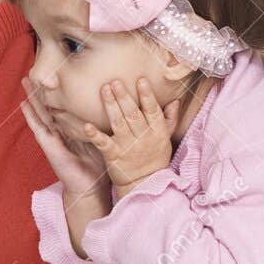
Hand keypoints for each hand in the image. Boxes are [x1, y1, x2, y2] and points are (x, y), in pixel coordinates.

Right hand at [19, 76, 107, 198]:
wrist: (89, 187)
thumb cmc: (97, 165)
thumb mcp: (101, 138)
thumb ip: (102, 123)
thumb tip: (116, 103)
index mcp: (72, 128)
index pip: (64, 106)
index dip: (59, 91)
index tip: (57, 74)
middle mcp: (60, 131)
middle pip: (49, 106)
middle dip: (42, 89)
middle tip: (35, 70)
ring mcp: (53, 138)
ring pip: (40, 113)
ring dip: (32, 97)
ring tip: (25, 81)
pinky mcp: (49, 146)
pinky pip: (38, 128)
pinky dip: (30, 116)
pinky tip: (23, 105)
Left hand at [80, 78, 180, 194]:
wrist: (144, 183)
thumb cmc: (155, 157)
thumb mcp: (166, 138)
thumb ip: (170, 118)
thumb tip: (175, 100)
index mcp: (157, 131)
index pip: (153, 110)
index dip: (147, 96)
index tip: (141, 80)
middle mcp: (143, 138)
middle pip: (133, 114)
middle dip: (124, 97)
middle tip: (116, 81)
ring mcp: (127, 147)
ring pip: (119, 124)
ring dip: (111, 106)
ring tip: (105, 90)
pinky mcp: (113, 156)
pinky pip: (104, 144)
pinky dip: (95, 135)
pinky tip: (88, 126)